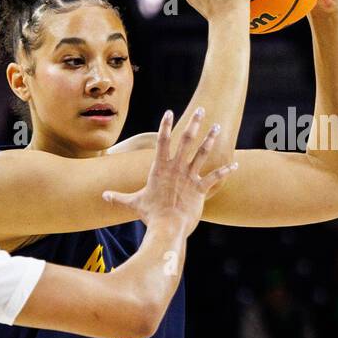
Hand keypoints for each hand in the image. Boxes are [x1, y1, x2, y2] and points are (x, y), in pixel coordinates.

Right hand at [102, 108, 236, 234]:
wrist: (168, 227)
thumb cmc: (150, 215)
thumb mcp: (133, 204)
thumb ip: (118, 198)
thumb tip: (103, 196)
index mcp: (160, 169)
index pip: (162, 141)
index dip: (165, 125)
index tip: (168, 112)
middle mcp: (176, 168)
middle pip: (186, 140)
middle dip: (194, 123)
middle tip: (200, 110)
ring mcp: (189, 177)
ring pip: (202, 153)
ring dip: (210, 139)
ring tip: (217, 126)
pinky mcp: (200, 189)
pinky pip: (215, 177)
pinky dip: (225, 171)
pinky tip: (234, 165)